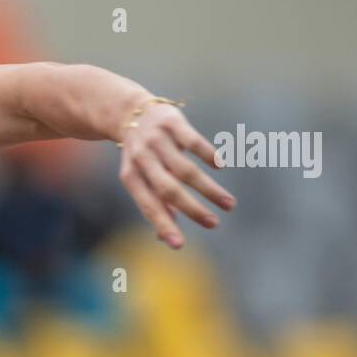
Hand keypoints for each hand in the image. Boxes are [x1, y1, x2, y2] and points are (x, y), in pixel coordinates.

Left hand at [116, 102, 233, 248]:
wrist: (128, 111)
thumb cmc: (140, 155)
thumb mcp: (138, 178)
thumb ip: (153, 205)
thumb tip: (166, 237)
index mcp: (131, 177)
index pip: (147, 205)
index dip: (163, 225)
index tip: (179, 245)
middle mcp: (141, 159)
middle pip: (168, 189)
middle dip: (192, 209)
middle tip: (214, 224)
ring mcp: (156, 140)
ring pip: (185, 169)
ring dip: (208, 189)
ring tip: (228, 204)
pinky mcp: (171, 122)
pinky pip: (193, 141)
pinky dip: (208, 155)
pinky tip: (220, 167)